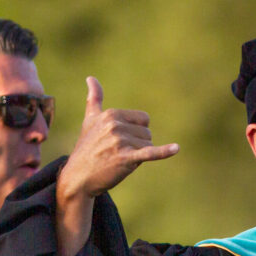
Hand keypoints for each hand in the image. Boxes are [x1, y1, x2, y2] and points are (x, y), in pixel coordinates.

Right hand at [56, 77, 179, 207]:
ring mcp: (120, 142)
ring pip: (148, 146)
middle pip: (147, 134)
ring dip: (138, 155)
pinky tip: (176, 148)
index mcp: (111, 114)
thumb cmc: (86, 148)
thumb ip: (94, 99)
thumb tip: (91, 77)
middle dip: (137, 145)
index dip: (136, 133)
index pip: (144, 120)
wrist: (79, 177)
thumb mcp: (90, 120)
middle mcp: (116, 125)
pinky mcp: (126, 159)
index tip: (118, 140)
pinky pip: (150, 153)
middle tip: (116, 153)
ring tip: (118, 160)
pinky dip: (164, 152)